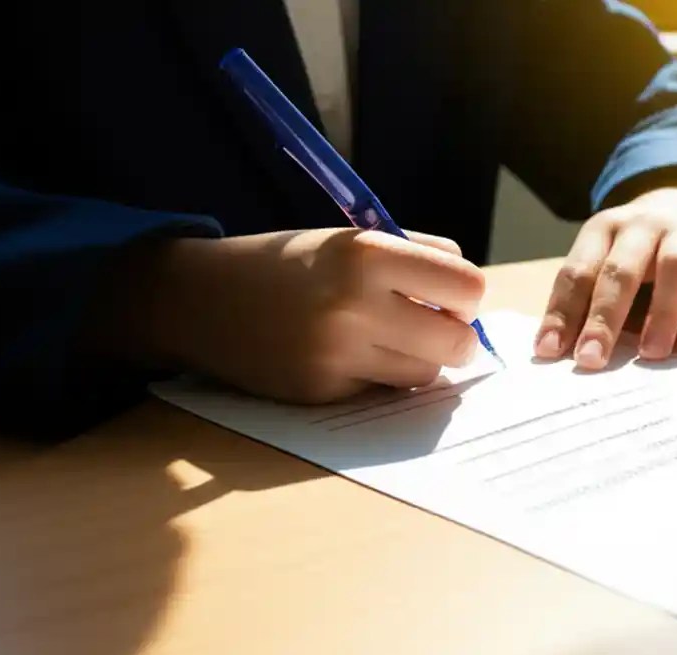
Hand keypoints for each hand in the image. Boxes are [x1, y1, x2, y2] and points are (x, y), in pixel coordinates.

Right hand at [114, 227, 484, 403]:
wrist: (202, 298)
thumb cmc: (289, 263)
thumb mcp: (350, 238)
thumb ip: (417, 257)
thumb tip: (474, 297)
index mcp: (368, 254)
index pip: (468, 288)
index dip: (465, 297)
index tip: (448, 297)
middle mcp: (355, 305)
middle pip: (457, 343)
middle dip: (453, 338)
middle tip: (430, 326)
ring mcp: (337, 355)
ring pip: (425, 375)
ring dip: (418, 361)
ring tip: (384, 339)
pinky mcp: (321, 392)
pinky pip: (382, 393)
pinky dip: (377, 378)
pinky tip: (345, 357)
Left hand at [533, 183, 676, 369]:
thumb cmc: (636, 250)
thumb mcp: (606, 258)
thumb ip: (590, 299)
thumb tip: (566, 353)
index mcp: (603, 229)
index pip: (578, 271)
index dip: (562, 312)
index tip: (549, 351)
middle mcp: (642, 226)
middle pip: (620, 270)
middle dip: (603, 317)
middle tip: (591, 359)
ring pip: (674, 269)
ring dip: (661, 313)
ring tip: (650, 354)